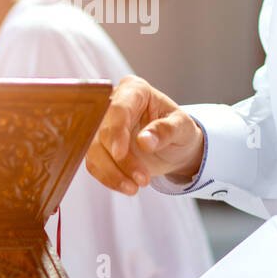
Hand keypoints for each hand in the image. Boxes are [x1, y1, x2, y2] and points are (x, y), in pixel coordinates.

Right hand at [85, 75, 204, 194]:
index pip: (118, 108)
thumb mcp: (182, 128)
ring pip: (94, 150)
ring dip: (112, 173)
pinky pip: (94, 163)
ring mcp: (103, 126)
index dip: (116, 131)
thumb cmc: (179, 130)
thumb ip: (165, 130)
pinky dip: (108, 178)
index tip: (119, 153)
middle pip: (103, 131)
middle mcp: (113, 104)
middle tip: (142, 179)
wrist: (174, 146)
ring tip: (135, 188)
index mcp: (134, 90)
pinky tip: (126, 186)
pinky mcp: (99, 147)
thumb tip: (145, 141)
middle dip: (120, 160)